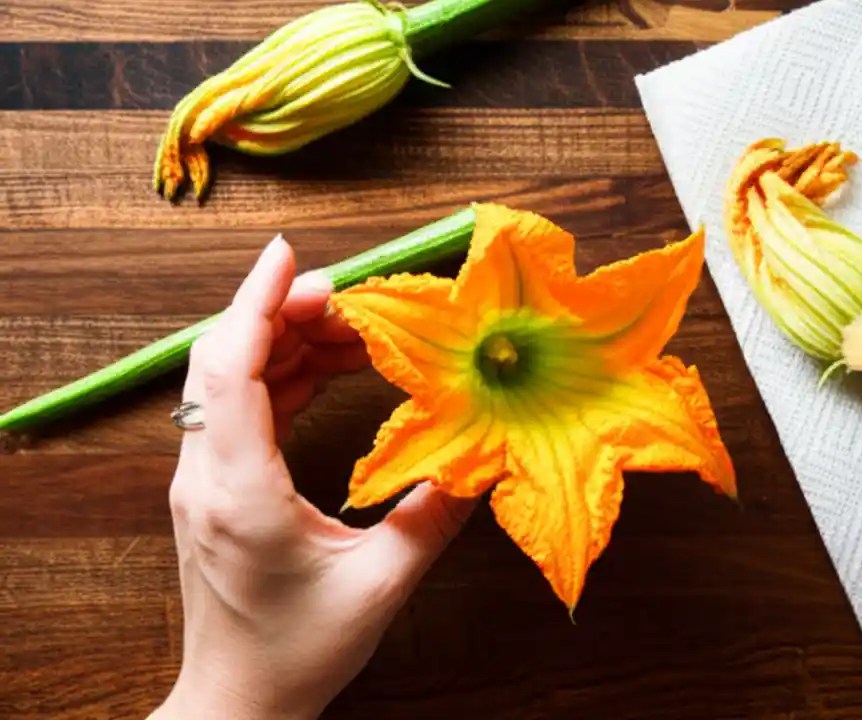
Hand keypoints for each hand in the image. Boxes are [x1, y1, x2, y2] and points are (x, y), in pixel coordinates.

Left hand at [153, 239, 472, 719]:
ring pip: (231, 382)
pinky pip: (240, 411)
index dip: (257, 301)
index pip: (229, 367)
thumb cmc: (298, 653)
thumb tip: (480, 461)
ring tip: (353, 327)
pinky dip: (283, 378)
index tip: (290, 255)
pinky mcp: (215, 491)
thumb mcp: (380, 586)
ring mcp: (203, 482)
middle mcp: (206, 475)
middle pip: (227, 361)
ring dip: (287, 343)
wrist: (237, 704)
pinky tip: (329, 369)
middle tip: (356, 297)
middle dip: (286, 312)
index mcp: (237, 488)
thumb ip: (431, 517)